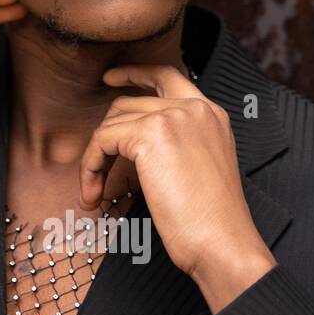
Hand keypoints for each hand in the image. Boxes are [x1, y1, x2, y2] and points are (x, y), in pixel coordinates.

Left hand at [78, 64, 275, 307]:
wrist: (223, 242)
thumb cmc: (210, 220)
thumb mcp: (196, 167)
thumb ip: (173, 143)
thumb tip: (125, 140)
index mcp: (210, 114)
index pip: (168, 76)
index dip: (136, 73)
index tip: (110, 78)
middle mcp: (194, 108)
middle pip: (128, 104)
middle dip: (105, 138)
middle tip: (95, 172)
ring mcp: (173, 117)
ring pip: (111, 124)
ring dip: (95, 159)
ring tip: (95, 193)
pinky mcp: (150, 134)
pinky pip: (101, 141)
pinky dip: (90, 167)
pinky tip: (94, 193)